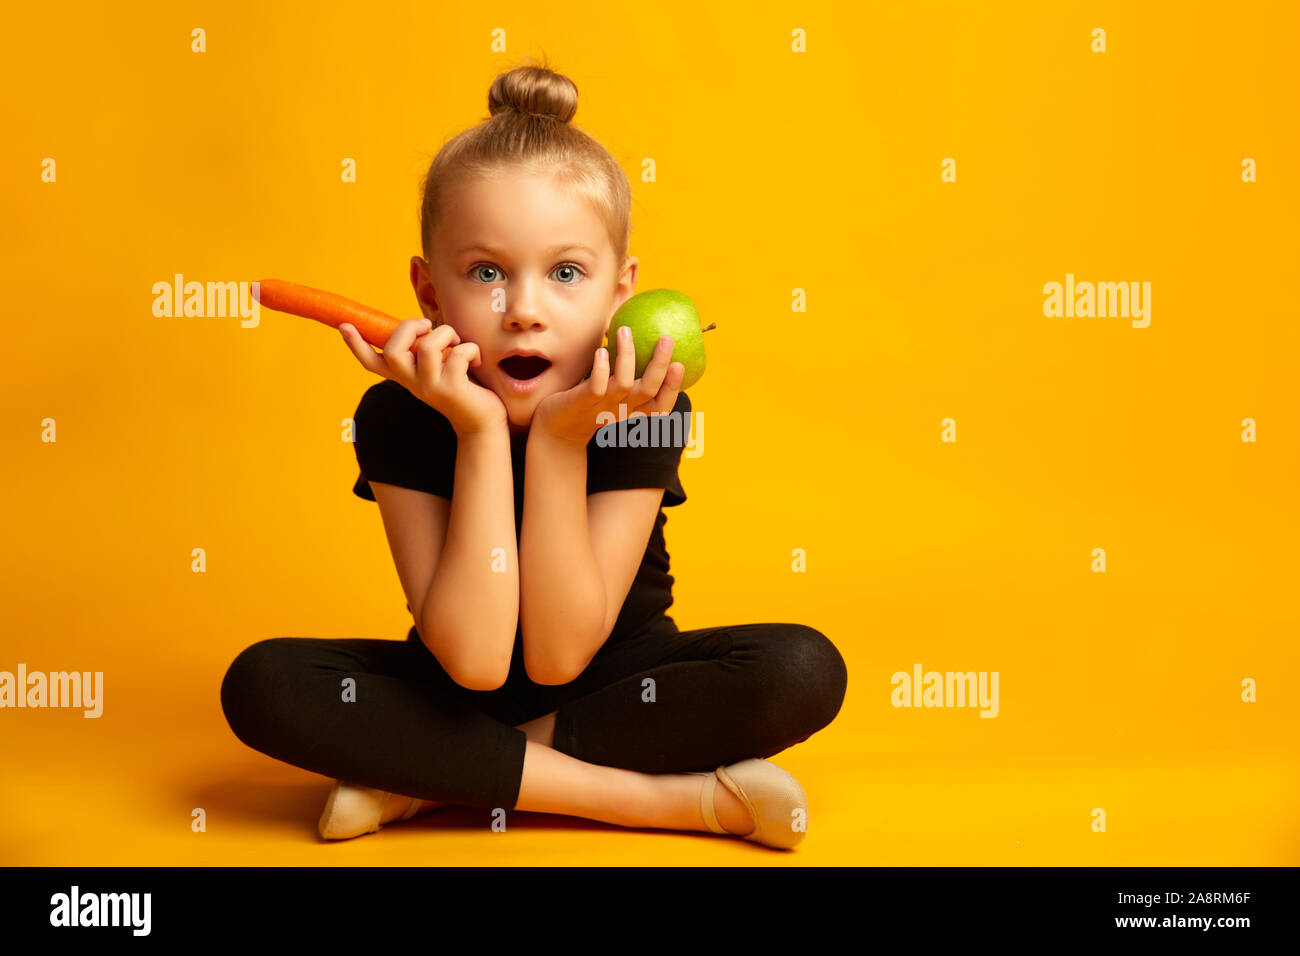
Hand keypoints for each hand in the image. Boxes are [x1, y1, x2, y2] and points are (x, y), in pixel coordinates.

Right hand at [340, 317, 507, 436]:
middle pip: (393, 350)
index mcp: (404, 376)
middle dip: (410, 326)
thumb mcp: (436, 367)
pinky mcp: (453, 389)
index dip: (355, 345)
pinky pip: (458, 354)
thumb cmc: (461, 386)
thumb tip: (422, 325)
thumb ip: (424, 350)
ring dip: (447, 334)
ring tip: (457, 344)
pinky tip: (475, 360)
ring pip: (428, 347)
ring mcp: (431, 387)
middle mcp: (412, 383)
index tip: (343, 325)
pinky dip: (470, 349)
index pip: (371, 362)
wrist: (482, 423)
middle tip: (428, 326)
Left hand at [533, 325, 684, 446]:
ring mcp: (601, 407)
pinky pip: (595, 386)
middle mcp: (620, 409)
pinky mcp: (581, 403)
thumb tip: (634, 334)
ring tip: (624, 330)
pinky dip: (601, 368)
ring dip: (626, 356)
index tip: (681, 365)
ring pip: (623, 384)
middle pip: (648, 390)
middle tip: (667, 338)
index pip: (660, 406)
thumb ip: (622, 373)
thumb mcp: (609, 393)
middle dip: (660, 365)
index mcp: (631, 410)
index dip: (673, 388)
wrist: (556, 432)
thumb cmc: (585, 405)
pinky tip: (602, 350)